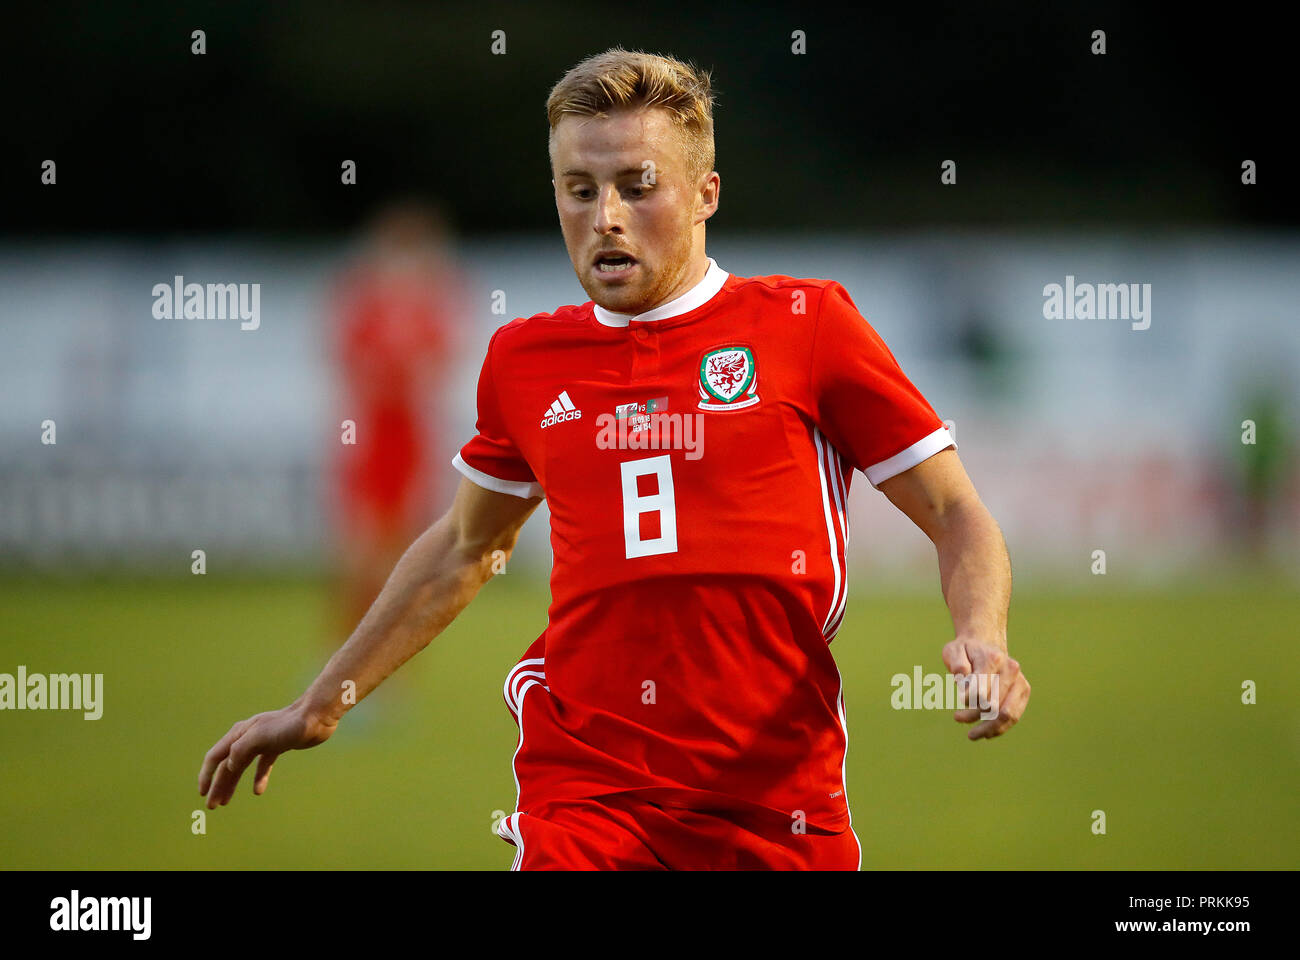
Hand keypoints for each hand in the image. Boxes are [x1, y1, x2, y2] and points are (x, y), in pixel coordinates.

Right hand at [198, 703, 337, 807]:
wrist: (315, 716)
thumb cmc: (288, 725)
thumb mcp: (260, 736)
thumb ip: (241, 750)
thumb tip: (229, 766)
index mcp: (239, 734)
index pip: (215, 757)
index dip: (207, 775)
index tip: (202, 793)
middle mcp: (247, 738)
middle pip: (227, 765)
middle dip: (218, 785)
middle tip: (213, 806)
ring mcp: (262, 742)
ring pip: (242, 767)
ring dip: (232, 784)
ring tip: (225, 802)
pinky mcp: (276, 746)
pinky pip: (262, 765)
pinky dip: (258, 778)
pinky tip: (258, 790)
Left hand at [941, 637, 1029, 739]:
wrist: (985, 644)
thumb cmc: (966, 651)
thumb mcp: (953, 651)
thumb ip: (956, 664)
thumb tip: (963, 680)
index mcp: (993, 659)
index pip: (981, 691)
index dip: (968, 701)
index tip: (959, 700)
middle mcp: (1011, 669)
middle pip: (993, 705)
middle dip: (974, 716)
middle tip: (957, 717)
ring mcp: (1020, 680)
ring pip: (1007, 714)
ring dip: (988, 728)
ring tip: (972, 735)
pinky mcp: (1023, 690)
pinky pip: (1014, 715)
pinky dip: (1000, 727)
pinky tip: (986, 733)